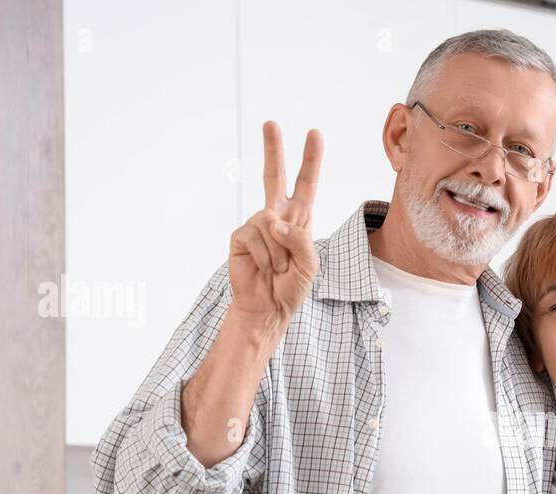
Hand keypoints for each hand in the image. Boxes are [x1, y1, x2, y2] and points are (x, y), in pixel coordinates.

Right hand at [228, 122, 323, 333]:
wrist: (268, 307)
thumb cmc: (291, 287)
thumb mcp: (310, 265)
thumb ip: (300, 240)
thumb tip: (274, 220)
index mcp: (298, 219)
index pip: (306, 185)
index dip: (311, 161)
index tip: (314, 134)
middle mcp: (276, 217)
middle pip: (274, 176)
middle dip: (274, 150)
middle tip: (271, 123)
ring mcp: (257, 225)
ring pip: (270, 224)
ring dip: (278, 253)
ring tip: (277, 268)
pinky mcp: (240, 236)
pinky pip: (255, 237)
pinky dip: (264, 256)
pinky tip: (262, 267)